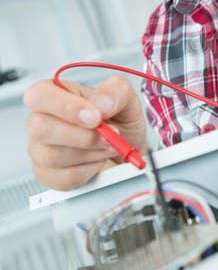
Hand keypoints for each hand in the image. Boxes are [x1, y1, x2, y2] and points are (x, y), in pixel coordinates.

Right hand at [23, 76, 146, 190]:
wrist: (127, 148)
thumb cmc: (119, 119)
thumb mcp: (126, 97)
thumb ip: (116, 91)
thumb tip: (103, 106)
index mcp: (53, 93)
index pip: (39, 95)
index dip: (65, 107)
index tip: (96, 117)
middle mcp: (40, 120)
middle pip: (40, 129)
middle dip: (83, 136)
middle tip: (109, 135)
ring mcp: (40, 150)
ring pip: (51, 156)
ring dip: (90, 153)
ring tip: (108, 146)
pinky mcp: (48, 175)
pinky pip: (64, 177)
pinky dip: (89, 170)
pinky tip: (98, 160)